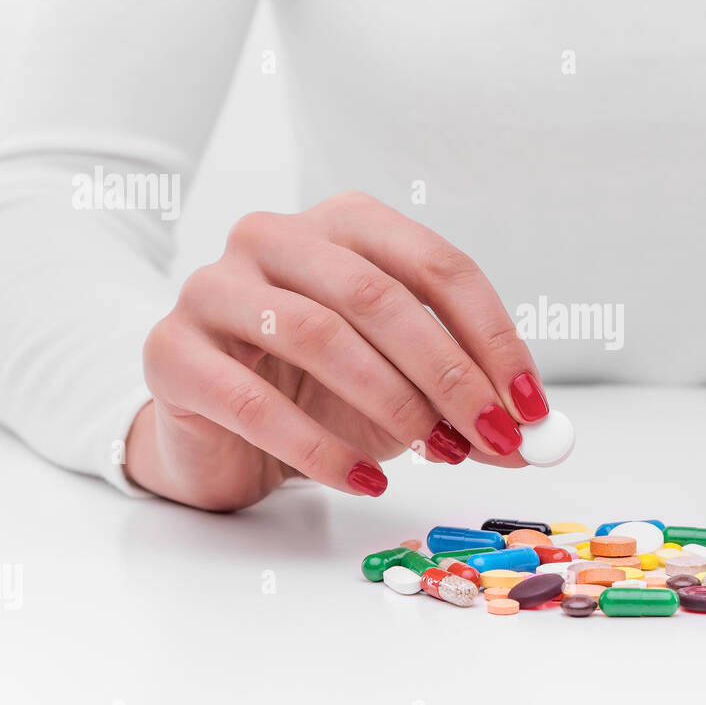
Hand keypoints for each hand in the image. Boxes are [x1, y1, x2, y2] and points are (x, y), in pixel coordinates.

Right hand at [125, 191, 547, 510]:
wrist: (215, 428)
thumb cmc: (319, 392)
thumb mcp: (405, 390)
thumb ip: (465, 406)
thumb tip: (534, 441)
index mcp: (346, 224)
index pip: (437, 266)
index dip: (493, 338)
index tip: (530, 407)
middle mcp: (276, 236)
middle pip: (379, 297)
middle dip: (449, 375)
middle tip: (493, 438)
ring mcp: (214, 287)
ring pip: (318, 335)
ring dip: (391, 404)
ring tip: (432, 456)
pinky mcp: (170, 350)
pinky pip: (253, 401)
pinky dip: (321, 448)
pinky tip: (364, 480)